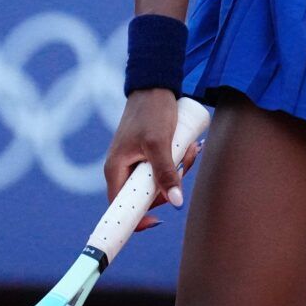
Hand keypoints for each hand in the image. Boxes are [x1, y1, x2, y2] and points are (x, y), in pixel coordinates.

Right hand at [103, 89, 198, 231]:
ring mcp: (136, 160)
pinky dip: (178, 160)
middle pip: (145, 194)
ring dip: (178, 169)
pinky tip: (190, 146)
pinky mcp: (149, 152)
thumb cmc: (151, 112)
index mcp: (115, 170)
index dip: (136, 218)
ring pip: (159, 179)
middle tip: (184, 167)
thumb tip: (175, 202)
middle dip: (169, 185)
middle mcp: (122, 168)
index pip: (120, 206)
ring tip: (189, 149)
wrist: (156, 85)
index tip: (159, 221)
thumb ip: (166, 173)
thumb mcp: (159, 144)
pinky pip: (164, 165)